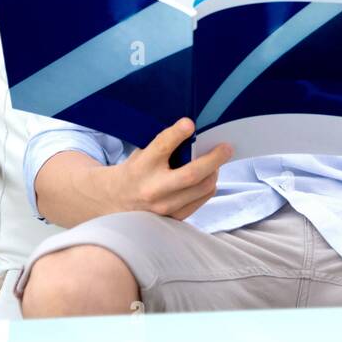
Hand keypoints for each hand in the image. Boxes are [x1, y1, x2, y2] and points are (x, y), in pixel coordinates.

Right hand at [115, 118, 232, 219]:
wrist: (115, 201)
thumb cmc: (135, 171)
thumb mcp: (142, 154)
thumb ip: (164, 146)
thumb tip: (195, 132)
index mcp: (141, 167)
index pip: (161, 147)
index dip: (177, 133)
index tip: (190, 123)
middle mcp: (153, 189)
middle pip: (192, 174)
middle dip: (214, 159)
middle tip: (226, 148)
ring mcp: (164, 207)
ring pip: (202, 188)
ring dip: (214, 172)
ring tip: (215, 163)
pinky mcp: (173, 218)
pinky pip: (201, 200)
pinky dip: (208, 186)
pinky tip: (207, 177)